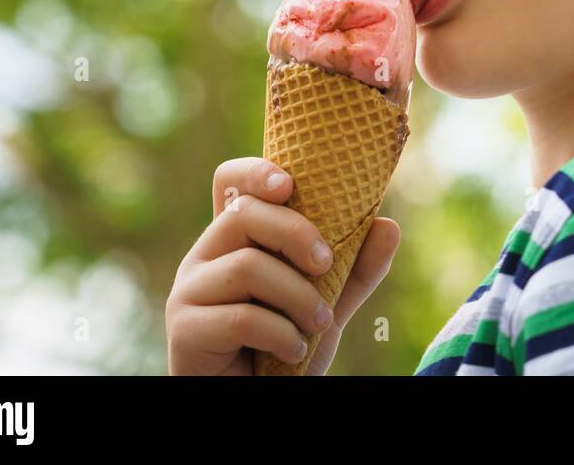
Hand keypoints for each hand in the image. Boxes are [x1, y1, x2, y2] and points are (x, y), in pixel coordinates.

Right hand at [165, 157, 400, 374]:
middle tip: (327, 265)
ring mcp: (189, 291)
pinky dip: (281, 335)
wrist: (256, 402)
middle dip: (296, 234)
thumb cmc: (284, 348)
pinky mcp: (184, 330)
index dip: (255, 171)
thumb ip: (355, 269)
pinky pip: (240, 317)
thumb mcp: (328, 304)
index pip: (231, 182)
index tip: (290, 185)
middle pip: (245, 214)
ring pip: (247, 266)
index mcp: (235, 240)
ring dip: (298, 296)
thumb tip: (389, 227)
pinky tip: (294, 351)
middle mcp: (205, 256)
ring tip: (319, 323)